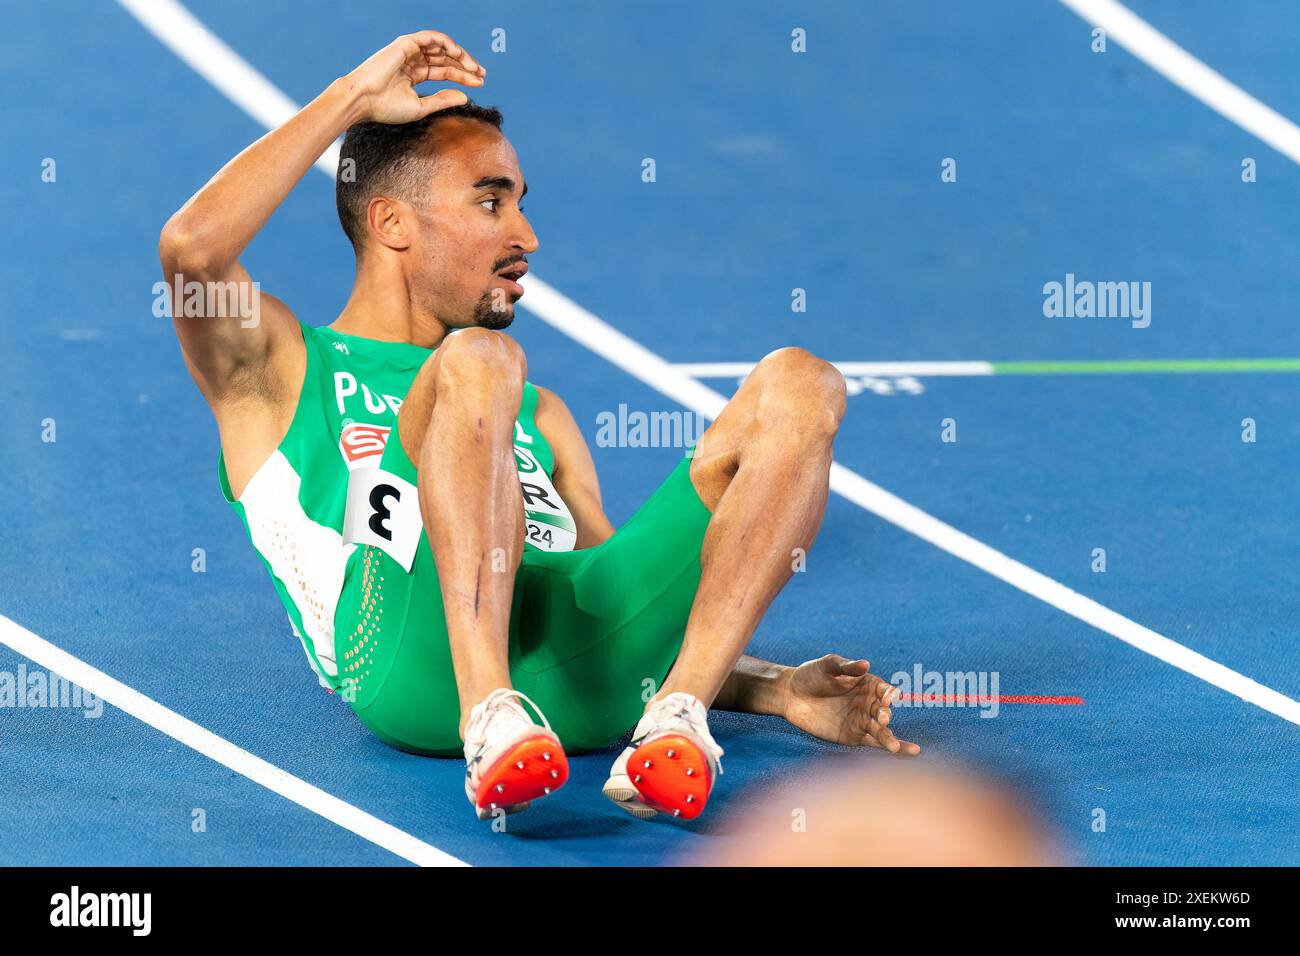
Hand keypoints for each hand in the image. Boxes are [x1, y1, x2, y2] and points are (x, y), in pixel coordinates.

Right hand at [346, 30, 485, 123]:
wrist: (363, 100)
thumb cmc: (386, 108)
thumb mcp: (421, 107)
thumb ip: (442, 100)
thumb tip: (465, 97)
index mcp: (415, 75)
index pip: (444, 72)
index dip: (463, 76)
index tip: (480, 83)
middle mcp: (413, 61)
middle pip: (446, 59)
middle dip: (466, 65)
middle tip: (483, 74)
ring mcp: (410, 51)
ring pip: (441, 47)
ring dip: (460, 54)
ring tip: (474, 67)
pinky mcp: (406, 44)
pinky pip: (431, 38)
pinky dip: (446, 43)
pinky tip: (459, 54)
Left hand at [780, 654, 920, 754]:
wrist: (791, 694)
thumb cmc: (811, 674)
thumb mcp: (827, 665)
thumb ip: (846, 667)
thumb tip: (865, 664)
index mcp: (867, 684)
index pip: (884, 690)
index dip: (888, 694)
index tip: (888, 698)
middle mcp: (868, 703)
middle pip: (883, 711)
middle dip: (884, 715)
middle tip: (882, 718)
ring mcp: (862, 721)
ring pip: (881, 730)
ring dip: (889, 737)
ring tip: (894, 747)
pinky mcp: (853, 736)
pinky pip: (873, 743)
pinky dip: (887, 747)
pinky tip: (904, 752)